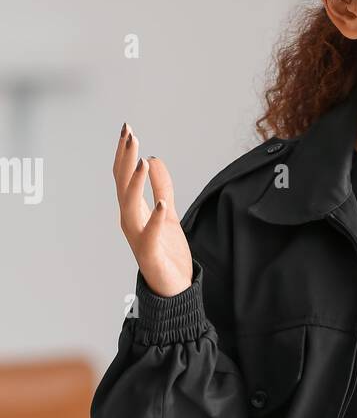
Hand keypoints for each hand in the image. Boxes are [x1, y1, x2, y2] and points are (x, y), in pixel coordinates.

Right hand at [113, 124, 193, 297]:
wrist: (173, 288)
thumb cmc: (167, 251)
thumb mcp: (168, 212)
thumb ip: (162, 187)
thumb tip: (153, 159)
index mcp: (133, 210)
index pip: (124, 176)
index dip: (124, 153)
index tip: (127, 129)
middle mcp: (130, 221)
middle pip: (123, 185)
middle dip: (125, 159)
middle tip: (129, 134)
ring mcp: (138, 237)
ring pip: (131, 206)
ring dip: (136, 183)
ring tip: (142, 161)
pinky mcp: (151, 253)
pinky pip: (151, 234)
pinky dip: (156, 219)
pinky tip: (162, 204)